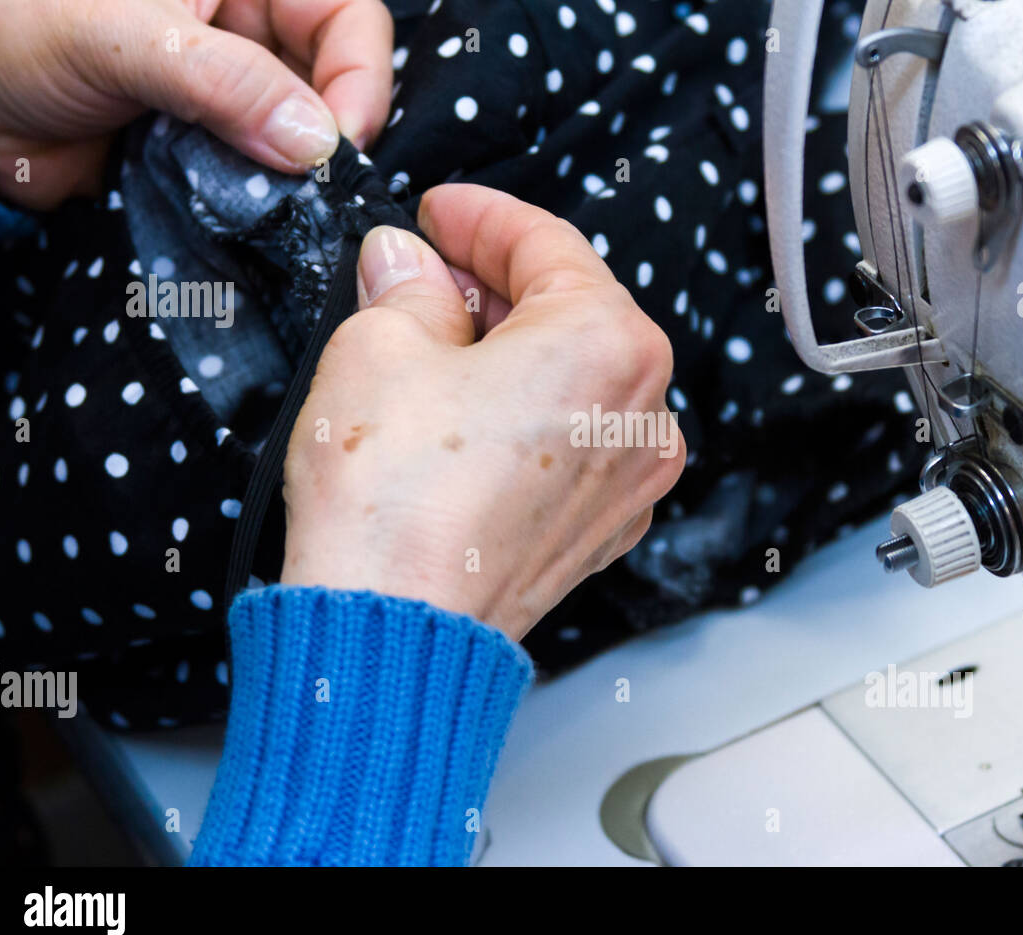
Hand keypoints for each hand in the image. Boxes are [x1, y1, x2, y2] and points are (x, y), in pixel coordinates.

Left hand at [0, 0, 392, 207]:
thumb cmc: (10, 29)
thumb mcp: (121, 37)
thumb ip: (225, 83)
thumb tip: (317, 143)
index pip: (343, 14)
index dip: (359, 73)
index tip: (340, 139)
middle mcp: (243, 29)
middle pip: (334, 79)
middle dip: (332, 133)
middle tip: (316, 186)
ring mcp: (230, 95)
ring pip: (302, 138)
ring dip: (295, 177)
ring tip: (277, 208)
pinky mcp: (210, 152)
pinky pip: (261, 180)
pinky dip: (261, 204)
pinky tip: (249, 219)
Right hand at [280, 185, 685, 640]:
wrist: (394, 635)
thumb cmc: (395, 502)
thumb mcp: (378, 349)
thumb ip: (406, 288)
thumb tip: (408, 264)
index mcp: (609, 343)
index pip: (546, 243)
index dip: (479, 216)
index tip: (434, 212)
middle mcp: (645, 410)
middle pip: (571, 310)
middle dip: (494, 284)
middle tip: (421, 274)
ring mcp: (630, 478)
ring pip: (574, 378)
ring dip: (511, 350)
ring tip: (434, 344)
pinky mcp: (601, 529)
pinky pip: (573, 441)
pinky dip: (527, 415)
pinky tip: (465, 416)